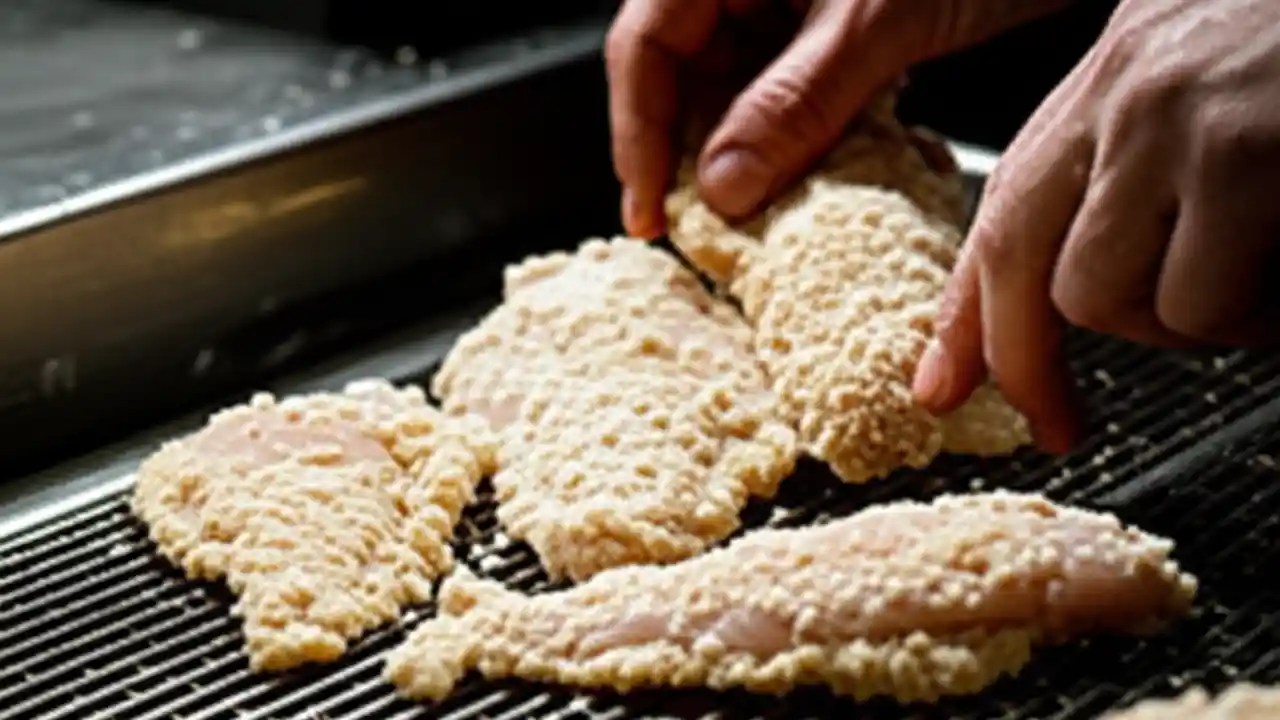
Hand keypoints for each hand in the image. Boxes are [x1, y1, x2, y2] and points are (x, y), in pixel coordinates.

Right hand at [604, 0, 1071, 237]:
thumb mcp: (877, 20)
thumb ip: (795, 103)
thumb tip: (722, 186)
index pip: (644, 45)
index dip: (638, 135)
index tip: (652, 213)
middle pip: (684, 69)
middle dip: (693, 151)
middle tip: (705, 227)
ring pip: (740, 83)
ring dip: (750, 151)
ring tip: (761, 213)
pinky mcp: (841, 15)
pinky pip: (797, 84)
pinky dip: (803, 132)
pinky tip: (817, 172)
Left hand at [913, 0, 1279, 453]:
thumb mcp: (1197, 81)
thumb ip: (1129, 164)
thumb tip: (1081, 281)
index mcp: (1111, 74)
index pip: (1005, 209)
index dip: (966, 313)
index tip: (941, 387)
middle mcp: (1127, 92)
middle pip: (1028, 267)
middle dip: (1032, 361)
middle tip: (1062, 421)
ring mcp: (1181, 122)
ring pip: (1112, 300)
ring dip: (1184, 324)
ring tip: (1257, 280)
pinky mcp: (1247, 158)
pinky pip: (1202, 302)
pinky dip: (1248, 319)